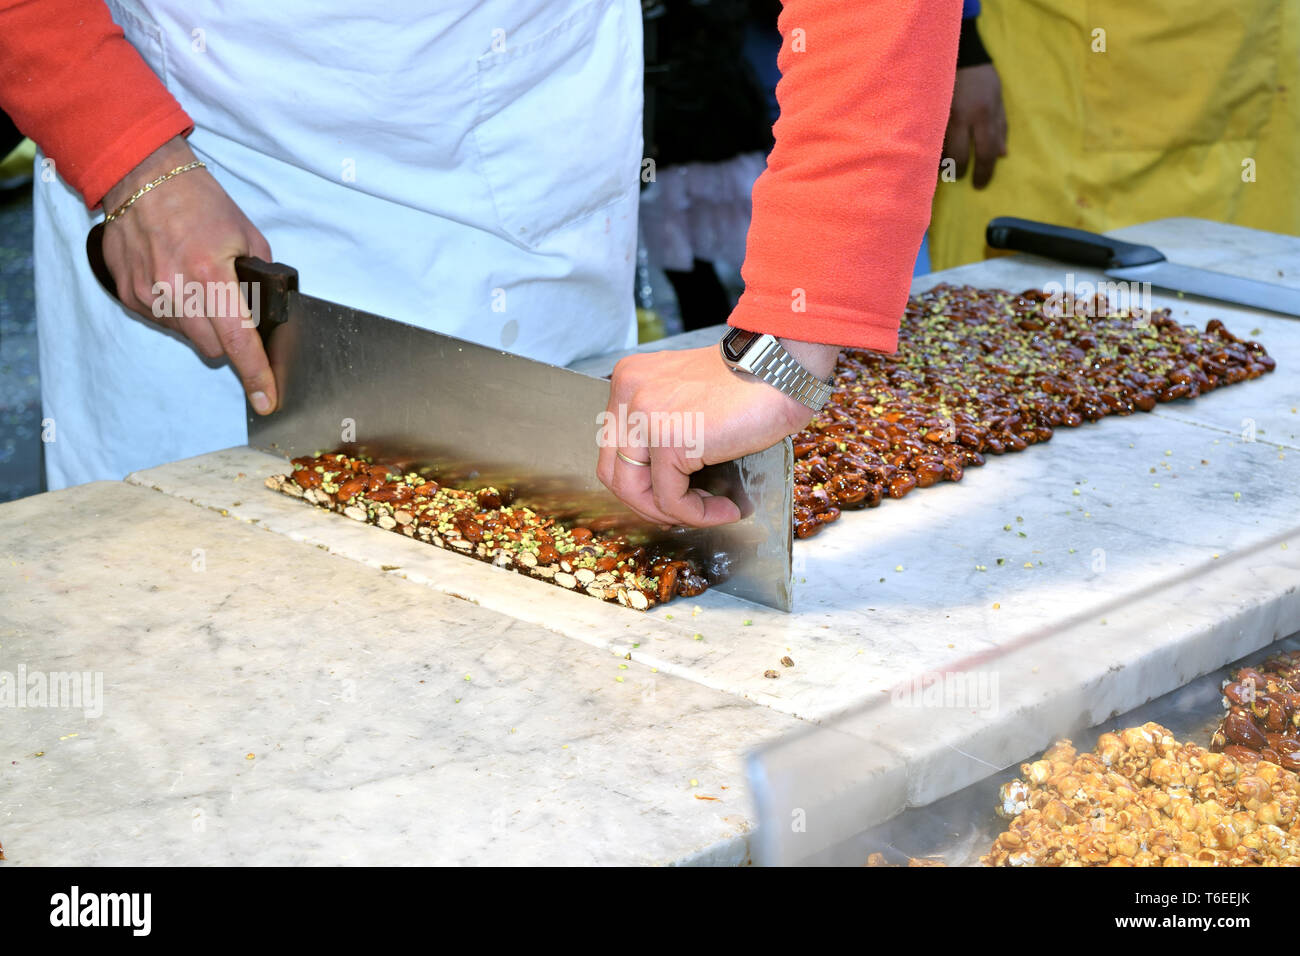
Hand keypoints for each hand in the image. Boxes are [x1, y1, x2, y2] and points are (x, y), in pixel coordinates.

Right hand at [100, 136, 278, 412]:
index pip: (239, 340)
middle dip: (229, 338)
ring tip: (198, 283)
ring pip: (188, 337)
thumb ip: (259, 279)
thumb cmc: (200, 202)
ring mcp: (147, 294)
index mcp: (210, 274)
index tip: (266, 399)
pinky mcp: (129, 295)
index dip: (255, 373)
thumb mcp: (247, 235)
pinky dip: (176, 311)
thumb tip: (266, 313)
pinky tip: (175, 279)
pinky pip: (163, 322)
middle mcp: (175, 289)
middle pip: (214, 348)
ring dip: (201, 323)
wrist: (142, 177)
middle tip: (230, 308)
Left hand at [597, 338, 837, 526]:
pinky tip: (727, 509)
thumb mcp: (688, 400)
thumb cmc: (751, 384)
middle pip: (614, 472)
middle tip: (685, 513)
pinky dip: (699, 514)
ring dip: (672, 513)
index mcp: (628, 380)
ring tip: (710, 513)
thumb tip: (657, 485)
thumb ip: (663, 429)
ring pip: (633, 491)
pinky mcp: (670, 440)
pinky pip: (671, 499)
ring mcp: (644, 415)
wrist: (784, 369)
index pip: (613, 447)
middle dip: (647, 504)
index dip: (639, 483)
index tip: (671, 497)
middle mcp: (627, 393)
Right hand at [942, 63, 1006, 189]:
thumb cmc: (981, 79)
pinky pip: (930, 138)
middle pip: (960, 155)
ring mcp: (942, 115)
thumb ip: (1001, 127)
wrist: (958, 54)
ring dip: (942, 162)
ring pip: (941, 149)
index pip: (986, 152)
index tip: (980, 185)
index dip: (984, 172)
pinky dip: (932, 149)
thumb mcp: (998, 100)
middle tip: (959, 176)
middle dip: (959, 171)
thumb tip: (1003, 155)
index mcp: (984, 115)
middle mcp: (963, 117)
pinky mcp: (928, 113)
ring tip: (943, 167)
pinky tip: (932, 153)